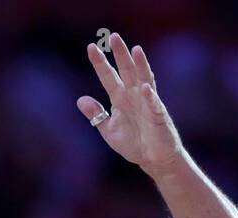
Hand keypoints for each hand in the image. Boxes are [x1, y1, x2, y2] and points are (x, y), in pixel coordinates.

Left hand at [77, 33, 183, 174]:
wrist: (152, 160)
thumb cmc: (133, 143)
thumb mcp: (108, 130)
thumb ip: (96, 115)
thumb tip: (80, 99)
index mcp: (120, 98)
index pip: (108, 76)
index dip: (100, 63)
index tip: (91, 47)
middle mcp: (134, 96)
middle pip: (127, 71)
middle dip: (120, 54)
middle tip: (113, 37)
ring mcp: (147, 103)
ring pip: (143, 79)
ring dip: (140, 65)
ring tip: (135, 50)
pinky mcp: (158, 116)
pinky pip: (154, 104)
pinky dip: (150, 97)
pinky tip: (145, 88)